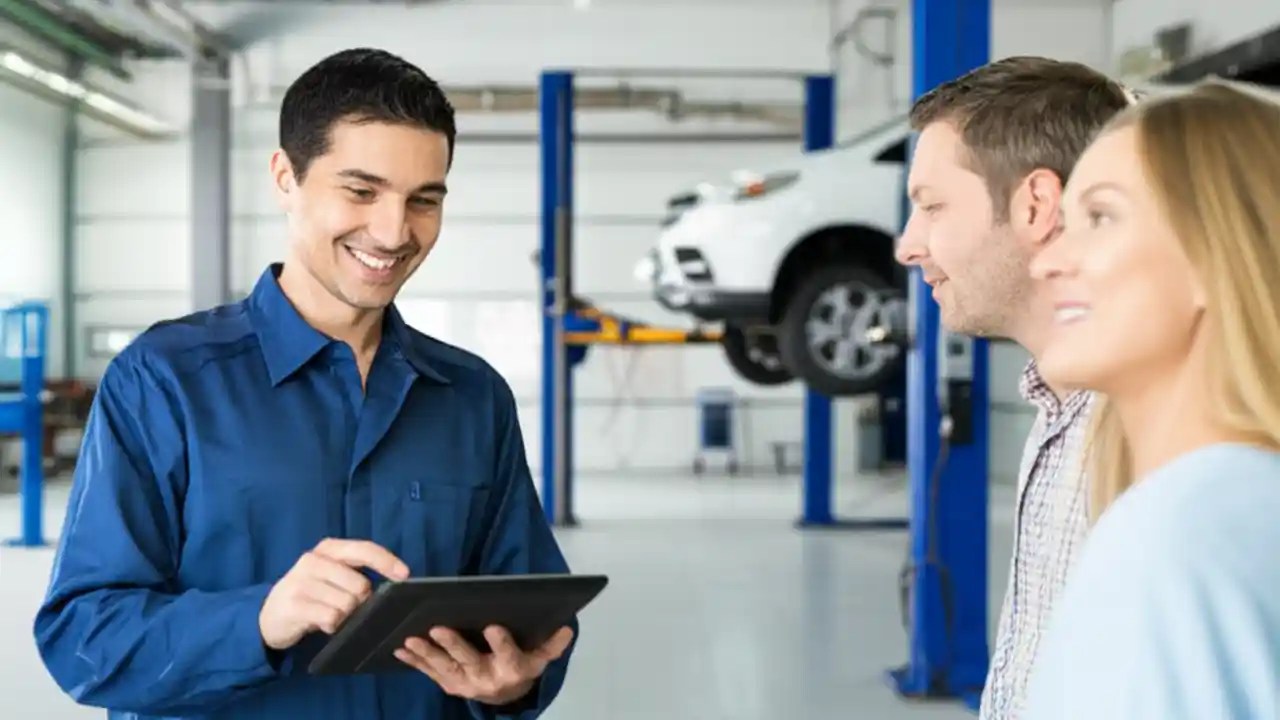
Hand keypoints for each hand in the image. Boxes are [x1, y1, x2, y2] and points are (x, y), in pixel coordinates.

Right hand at [258, 538, 409, 650]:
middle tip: (347, 607)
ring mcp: (301, 582)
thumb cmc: (311, 594)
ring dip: (345, 616)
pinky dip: (332, 626)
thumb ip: (355, 574)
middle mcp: (314, 560)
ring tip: (331, 614)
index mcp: (328, 549)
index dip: (387, 561)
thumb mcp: (331, 576)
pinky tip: (322, 624)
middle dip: (361, 601)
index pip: (364, 549)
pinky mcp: (294, 605)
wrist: (268, 616)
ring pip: (347, 604)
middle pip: (360, 585)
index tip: (405, 575)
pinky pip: (331, 618)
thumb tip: (393, 583)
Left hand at [395, 625, 573, 705]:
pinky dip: (414, 661)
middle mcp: (487, 678)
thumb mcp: (540, 658)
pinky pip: (429, 673)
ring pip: (444, 668)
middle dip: (453, 645)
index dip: (501, 642)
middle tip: (439, 628)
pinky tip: (400, 649)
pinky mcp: (448, 684)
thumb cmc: (521, 666)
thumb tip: (566, 628)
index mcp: (512, 668)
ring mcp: (465, 683)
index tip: (493, 626)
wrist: (505, 696)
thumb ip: (552, 645)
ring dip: (427, 654)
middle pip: (469, 660)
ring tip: (412, 639)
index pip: (508, 654)